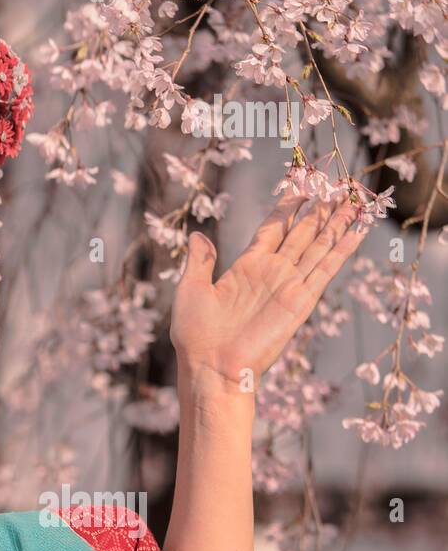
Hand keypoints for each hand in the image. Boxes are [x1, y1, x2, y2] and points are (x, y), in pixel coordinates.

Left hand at [170, 192, 368, 389]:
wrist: (211, 366)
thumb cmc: (195, 333)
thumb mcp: (191, 288)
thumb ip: (200, 260)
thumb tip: (198, 234)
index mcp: (247, 266)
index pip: (274, 228)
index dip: (288, 206)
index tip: (301, 184)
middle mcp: (272, 271)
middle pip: (303, 232)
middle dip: (320, 209)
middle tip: (339, 184)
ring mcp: (289, 284)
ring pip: (319, 245)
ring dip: (336, 222)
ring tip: (354, 199)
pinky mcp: (301, 300)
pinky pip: (326, 268)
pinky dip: (343, 248)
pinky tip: (358, 229)